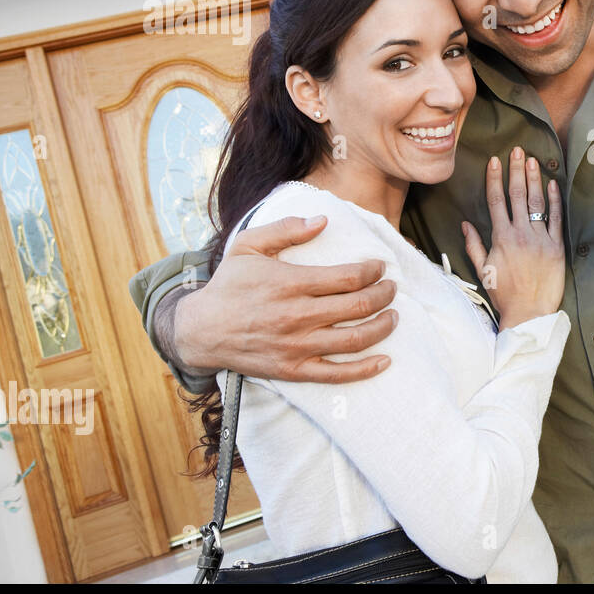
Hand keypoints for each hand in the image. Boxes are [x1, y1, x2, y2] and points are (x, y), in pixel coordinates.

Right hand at [174, 216, 397, 382]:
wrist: (200, 330)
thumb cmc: (229, 285)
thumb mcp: (248, 246)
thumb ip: (285, 228)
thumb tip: (323, 220)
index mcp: (290, 283)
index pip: (348, 277)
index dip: (373, 271)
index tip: (379, 268)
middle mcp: (297, 315)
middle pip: (359, 306)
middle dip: (385, 295)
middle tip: (392, 289)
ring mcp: (297, 346)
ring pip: (355, 339)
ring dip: (383, 326)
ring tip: (393, 316)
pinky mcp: (294, 370)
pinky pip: (337, 373)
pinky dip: (366, 369)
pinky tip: (386, 360)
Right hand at [461, 147, 564, 329]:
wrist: (529, 312)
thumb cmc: (503, 293)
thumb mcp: (482, 269)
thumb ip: (473, 244)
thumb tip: (465, 223)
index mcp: (501, 237)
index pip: (496, 200)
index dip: (495, 178)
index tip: (494, 161)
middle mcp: (520, 234)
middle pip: (517, 195)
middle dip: (515, 170)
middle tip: (517, 150)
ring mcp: (540, 239)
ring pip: (536, 202)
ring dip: (534, 179)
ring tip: (532, 160)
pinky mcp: (557, 247)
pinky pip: (556, 219)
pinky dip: (554, 200)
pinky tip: (553, 184)